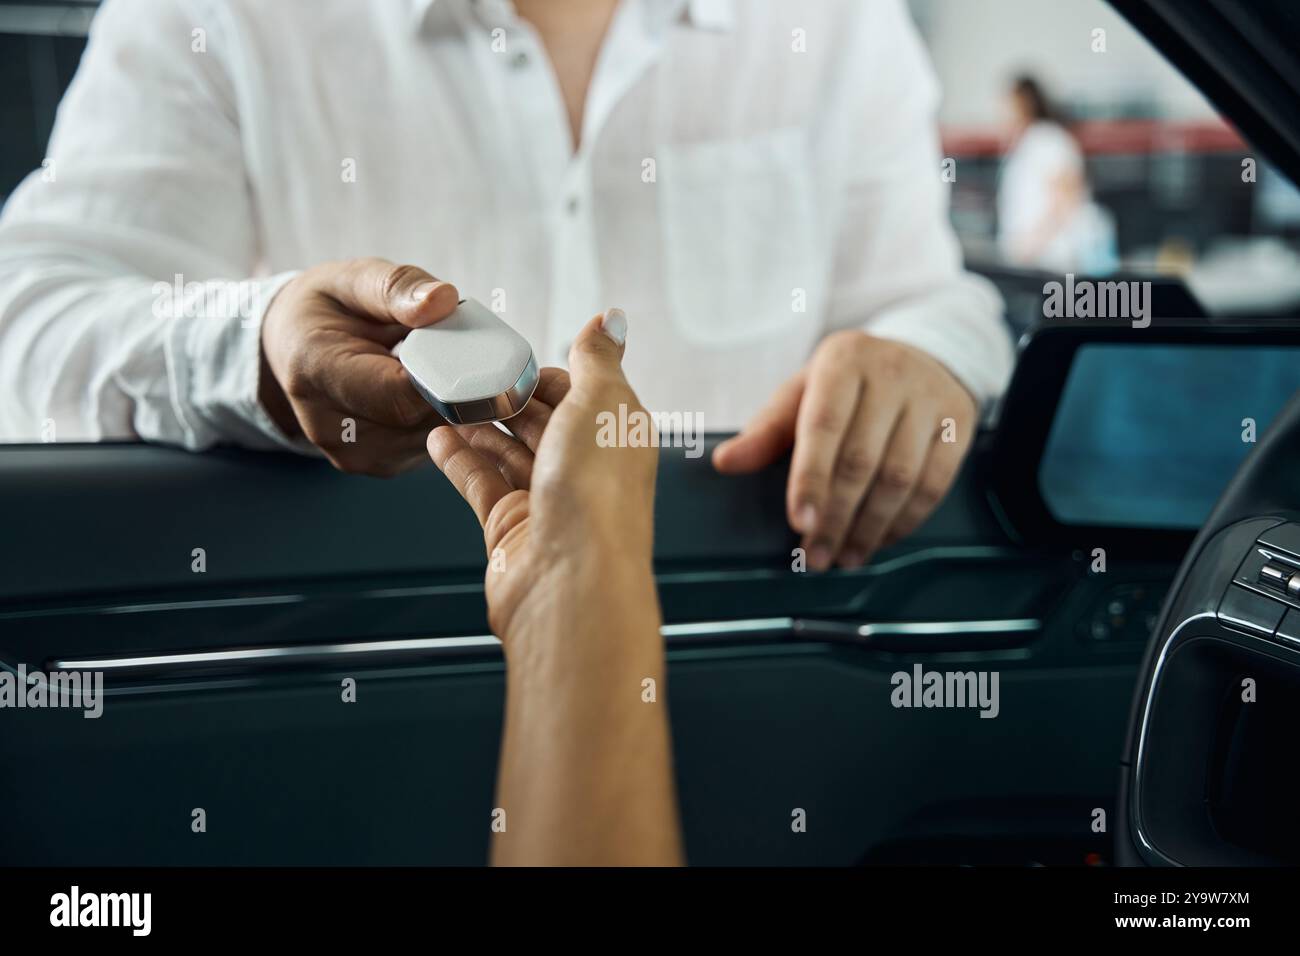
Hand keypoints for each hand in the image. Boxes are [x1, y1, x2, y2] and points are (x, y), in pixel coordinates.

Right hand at [259, 257, 459, 475]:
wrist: (293, 346)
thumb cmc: (327, 308)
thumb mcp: (353, 279)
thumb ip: (398, 286)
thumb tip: (443, 299)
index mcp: (315, 370)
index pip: (399, 394)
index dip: (445, 377)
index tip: (472, 351)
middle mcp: (330, 427)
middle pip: (422, 419)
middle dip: (454, 385)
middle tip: (462, 349)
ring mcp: (356, 454)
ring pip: (436, 437)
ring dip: (451, 403)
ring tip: (435, 367)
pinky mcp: (379, 465)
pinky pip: (434, 446)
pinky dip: (440, 417)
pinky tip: (427, 391)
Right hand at [426, 309, 658, 647]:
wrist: (572, 582)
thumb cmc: (597, 495)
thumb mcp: (603, 402)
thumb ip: (598, 358)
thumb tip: (612, 319)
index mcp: (618, 436)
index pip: (583, 392)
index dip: (549, 373)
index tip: (513, 354)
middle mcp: (587, 470)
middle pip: (543, 422)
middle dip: (508, 396)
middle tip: (470, 371)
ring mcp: (548, 501)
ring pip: (508, 452)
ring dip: (479, 425)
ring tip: (446, 396)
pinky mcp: (511, 529)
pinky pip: (481, 484)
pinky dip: (460, 460)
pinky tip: (439, 437)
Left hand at [713, 332, 976, 570]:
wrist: (923, 353)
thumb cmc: (850, 381)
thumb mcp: (803, 391)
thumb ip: (766, 429)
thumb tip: (726, 462)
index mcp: (842, 362)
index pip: (824, 427)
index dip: (811, 478)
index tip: (798, 522)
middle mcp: (890, 375)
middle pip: (861, 461)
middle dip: (836, 517)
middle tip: (815, 556)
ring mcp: (930, 399)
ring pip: (900, 479)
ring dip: (870, 527)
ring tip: (844, 555)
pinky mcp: (959, 424)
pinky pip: (934, 484)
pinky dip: (906, 521)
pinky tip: (881, 539)